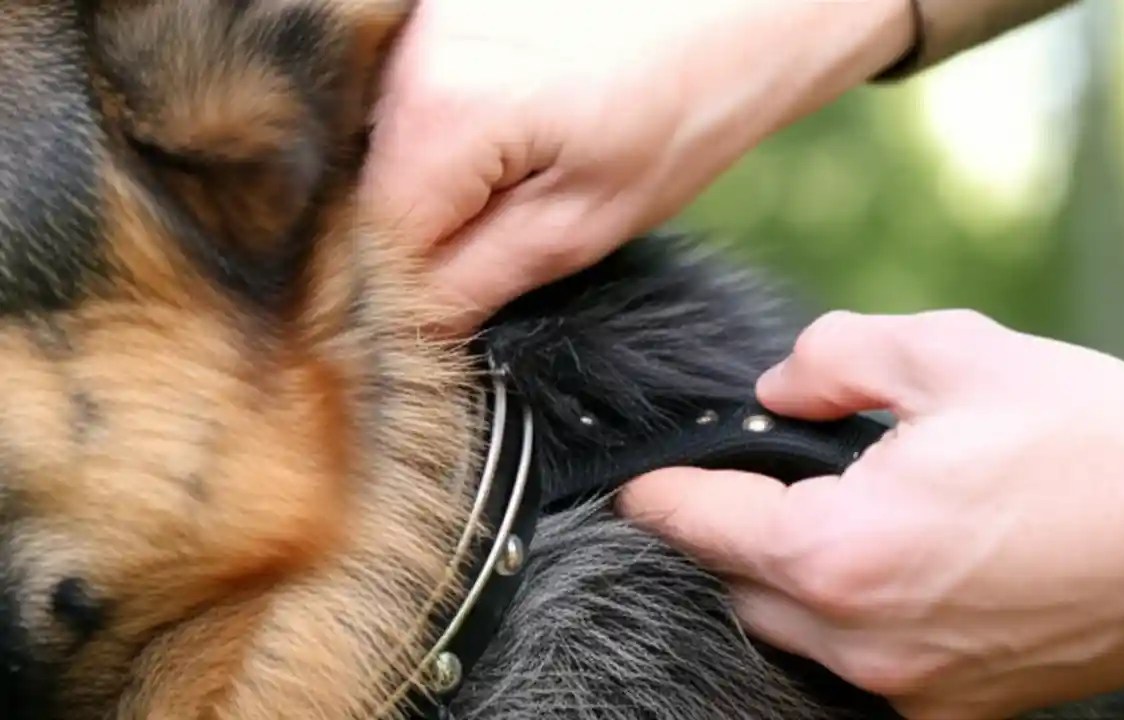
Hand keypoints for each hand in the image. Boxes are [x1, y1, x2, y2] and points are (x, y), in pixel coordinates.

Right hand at [359, 0, 912, 331]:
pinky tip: (500, 146)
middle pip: (367, 191)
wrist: (741, 1)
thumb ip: (480, 282)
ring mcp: (415, 21)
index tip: (445, 322)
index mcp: (440, 111)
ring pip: (380, 146)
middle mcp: (404, 53)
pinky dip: (437, 140)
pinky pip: (404, 98)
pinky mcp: (434, 11)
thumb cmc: (688, 105)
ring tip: (509, 192)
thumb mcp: (586, 223)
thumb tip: (410, 329)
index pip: (372, 243)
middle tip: (487, 262)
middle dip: (413, 244)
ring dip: (426, 189)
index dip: (402, 297)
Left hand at [619, 310, 1123, 718]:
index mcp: (843, 550)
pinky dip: (849, 619)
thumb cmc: (1094, 442)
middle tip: (765, 481)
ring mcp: (912, 687)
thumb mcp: (951, 354)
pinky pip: (860, 666)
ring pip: (795, 635)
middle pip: (740, 588)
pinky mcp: (958, 708)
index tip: (641, 482)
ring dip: (788, 580)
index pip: (700, 526)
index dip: (662, 494)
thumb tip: (778, 388)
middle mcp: (865, 638)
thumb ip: (835, 357)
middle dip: (731, 535)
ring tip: (835, 519)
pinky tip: (894, 569)